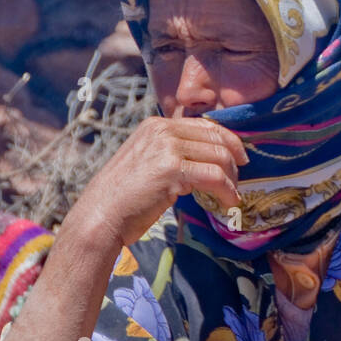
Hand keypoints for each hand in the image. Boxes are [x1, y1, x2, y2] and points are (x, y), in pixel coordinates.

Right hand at [71, 114, 246, 249]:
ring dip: (231, 179)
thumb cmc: (124, 196)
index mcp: (157, 124)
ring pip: (219, 157)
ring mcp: (167, 148)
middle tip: (238, 179)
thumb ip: (172, 151)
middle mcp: (162, 130)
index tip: (239, 156)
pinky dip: (227, 190)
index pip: (204, 125)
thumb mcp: (147, 160)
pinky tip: (229, 203)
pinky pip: (214, 176)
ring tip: (232, 195)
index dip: (228, 140)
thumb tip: (208, 155)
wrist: (100, 216)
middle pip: (216, 139)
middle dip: (233, 160)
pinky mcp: (172, 170)